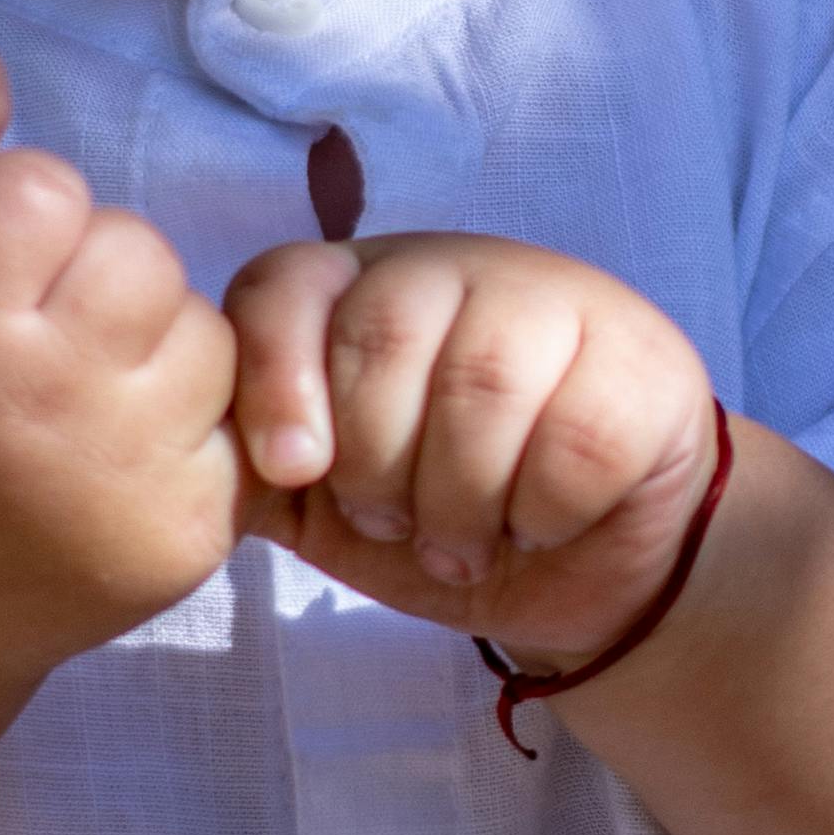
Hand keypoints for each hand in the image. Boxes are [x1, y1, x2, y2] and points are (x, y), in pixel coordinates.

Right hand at [0, 37, 242, 684]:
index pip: (46, 189)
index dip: (17, 217)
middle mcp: (42, 404)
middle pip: (140, 252)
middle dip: (94, 273)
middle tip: (34, 340)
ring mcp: (125, 478)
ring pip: (203, 332)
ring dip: (154, 347)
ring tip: (79, 401)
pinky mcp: (191, 537)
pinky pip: (236, 421)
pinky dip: (192, 428)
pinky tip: (117, 459)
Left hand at [225, 227, 721, 677]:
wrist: (589, 566)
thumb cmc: (445, 520)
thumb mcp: (331, 506)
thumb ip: (263, 468)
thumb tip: (189, 455)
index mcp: (361, 289)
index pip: (286, 284)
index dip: (274, 373)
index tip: (294, 467)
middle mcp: (456, 267)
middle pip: (382, 338)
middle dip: (378, 466)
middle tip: (399, 524)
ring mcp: (558, 300)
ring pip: (480, 387)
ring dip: (461, 503)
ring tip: (466, 540)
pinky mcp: (643, 361)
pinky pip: (573, 442)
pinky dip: (543, 514)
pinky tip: (543, 523)